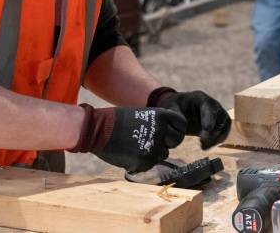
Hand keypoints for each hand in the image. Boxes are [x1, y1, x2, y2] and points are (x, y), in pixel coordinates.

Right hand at [68, 104, 185, 172]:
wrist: (98, 130)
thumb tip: (167, 136)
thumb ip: (157, 124)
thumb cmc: (118, 121)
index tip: (168, 134)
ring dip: (152, 154)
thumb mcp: (142, 115)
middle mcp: (161, 130)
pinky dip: (140, 163)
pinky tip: (128, 155)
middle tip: (151, 143)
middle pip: (175, 142)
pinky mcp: (145, 161)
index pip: (181, 125)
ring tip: (135, 147)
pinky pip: (149, 165)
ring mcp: (154, 147)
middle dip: (166, 144)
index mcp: (161, 116)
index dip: (176, 131)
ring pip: (162, 156)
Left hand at [153, 88, 231, 148]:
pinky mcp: (219, 124)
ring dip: (216, 138)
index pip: (209, 106)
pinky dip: (217, 141)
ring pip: (224, 125)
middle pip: (220, 116)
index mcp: (200, 98)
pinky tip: (206, 146)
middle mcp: (212, 104)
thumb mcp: (171, 108)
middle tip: (202, 141)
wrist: (179, 110)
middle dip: (213, 131)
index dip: (209, 117)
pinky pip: (223, 132)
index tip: (207, 128)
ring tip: (204, 146)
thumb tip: (182, 125)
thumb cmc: (175, 107)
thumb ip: (176, 115)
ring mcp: (217, 114)